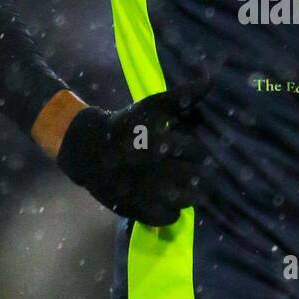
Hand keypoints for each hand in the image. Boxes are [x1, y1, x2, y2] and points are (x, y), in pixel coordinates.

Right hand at [55, 75, 211, 224]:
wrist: (88, 149)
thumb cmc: (126, 125)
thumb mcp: (152, 106)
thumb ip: (183, 96)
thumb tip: (210, 80)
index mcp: (162, 141)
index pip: (197, 151)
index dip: (195, 149)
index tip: (186, 148)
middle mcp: (157, 168)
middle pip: (195, 175)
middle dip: (193, 171)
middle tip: (184, 167)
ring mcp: (148, 192)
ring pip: (187, 199)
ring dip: (189, 193)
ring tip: (180, 185)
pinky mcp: (139, 210)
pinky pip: (169, 218)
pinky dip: (172, 212)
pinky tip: (167, 200)